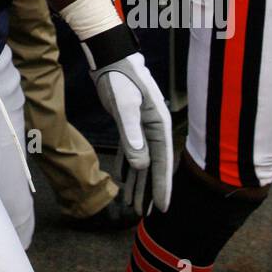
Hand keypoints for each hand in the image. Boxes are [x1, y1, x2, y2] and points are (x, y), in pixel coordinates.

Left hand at [90, 52, 172, 211]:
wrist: (109, 58)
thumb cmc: (120, 78)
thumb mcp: (126, 105)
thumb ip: (132, 135)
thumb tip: (140, 165)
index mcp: (158, 125)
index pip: (162, 163)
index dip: (162, 187)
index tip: (161, 209)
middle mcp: (153, 129)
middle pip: (152, 166)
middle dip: (148, 190)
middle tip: (142, 214)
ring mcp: (141, 126)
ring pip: (140, 161)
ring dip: (135, 181)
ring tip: (131, 203)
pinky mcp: (128, 123)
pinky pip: (129, 150)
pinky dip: (125, 165)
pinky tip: (122, 179)